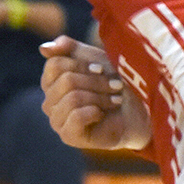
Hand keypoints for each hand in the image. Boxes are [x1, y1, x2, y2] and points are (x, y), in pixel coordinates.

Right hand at [39, 35, 150, 149]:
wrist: (140, 111)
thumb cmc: (115, 83)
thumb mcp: (93, 58)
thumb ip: (68, 48)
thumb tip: (43, 48)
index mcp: (51, 82)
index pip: (55, 64)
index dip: (82, 64)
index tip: (101, 69)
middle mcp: (49, 101)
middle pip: (66, 81)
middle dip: (96, 82)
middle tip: (115, 85)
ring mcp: (57, 120)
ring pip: (73, 98)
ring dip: (100, 97)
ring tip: (115, 99)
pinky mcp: (68, 136)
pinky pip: (76, 116)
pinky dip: (96, 111)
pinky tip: (104, 113)